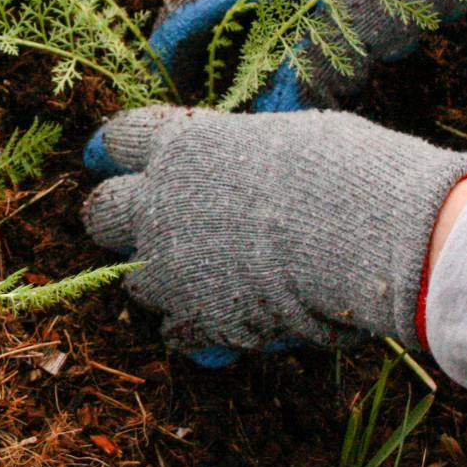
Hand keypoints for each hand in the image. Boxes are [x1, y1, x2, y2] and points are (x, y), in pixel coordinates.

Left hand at [82, 106, 466, 355]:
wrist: (366, 236)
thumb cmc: (347, 171)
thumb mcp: (292, 136)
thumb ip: (247, 151)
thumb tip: (253, 157)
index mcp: (183, 145)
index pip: (121, 138)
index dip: (114, 148)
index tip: (104, 154)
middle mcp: (161, 203)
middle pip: (100, 213)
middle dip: (117, 220)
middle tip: (145, 225)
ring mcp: (170, 264)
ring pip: (134, 280)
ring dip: (163, 280)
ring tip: (204, 279)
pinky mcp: (194, 317)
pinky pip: (174, 331)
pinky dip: (196, 328)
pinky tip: (227, 322)